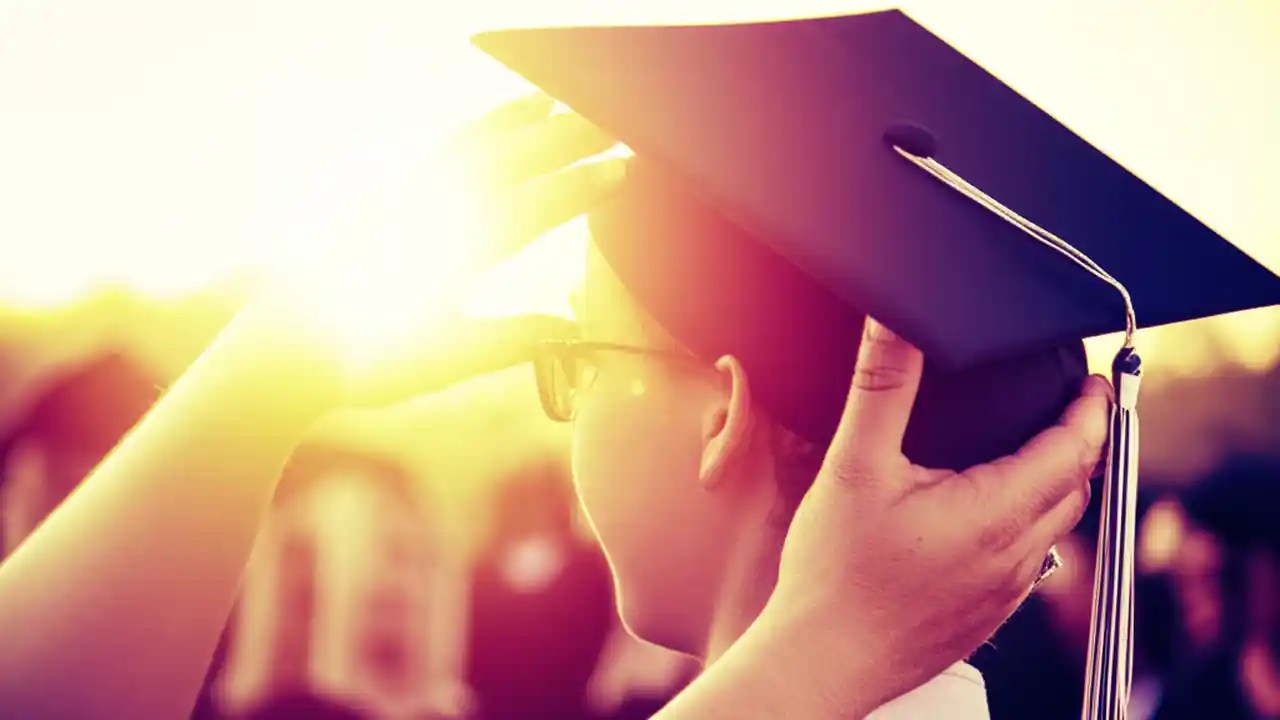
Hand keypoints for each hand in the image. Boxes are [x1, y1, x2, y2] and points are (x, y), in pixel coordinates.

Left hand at [244, 93, 620, 408]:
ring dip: (517, 119)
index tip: (623, 170)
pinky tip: (493, 125)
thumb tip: (574, 330)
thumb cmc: (365, 362)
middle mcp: (427, 213)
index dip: (578, 190)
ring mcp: (403, 197)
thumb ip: (512, 339)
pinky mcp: (385, 196)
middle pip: (507, 161)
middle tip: (613, 122)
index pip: (528, 211)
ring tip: (555, 98)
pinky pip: (439, 148)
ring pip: (470, 142)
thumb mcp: (445, 359)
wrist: (283, 346)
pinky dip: (475, 128)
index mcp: (449, 254)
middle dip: (563, 139)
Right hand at [766, 318, 1109, 709]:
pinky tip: (991, 518)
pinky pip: (1027, 562)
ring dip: (1057, 485)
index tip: (1094, 380)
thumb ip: (882, 385)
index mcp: (996, 512)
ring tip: (1035, 452)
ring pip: (1053, 528)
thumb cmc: (835, 572)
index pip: (1075, 449)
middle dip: (1080, 442)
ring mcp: (1003, 594)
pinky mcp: (984, 617)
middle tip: (1069, 406)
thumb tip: (893, 322)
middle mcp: (1014, 557)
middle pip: (1074, 487)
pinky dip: (1028, 526)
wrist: (822, 661)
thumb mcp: (855, 465)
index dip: (1091, 409)